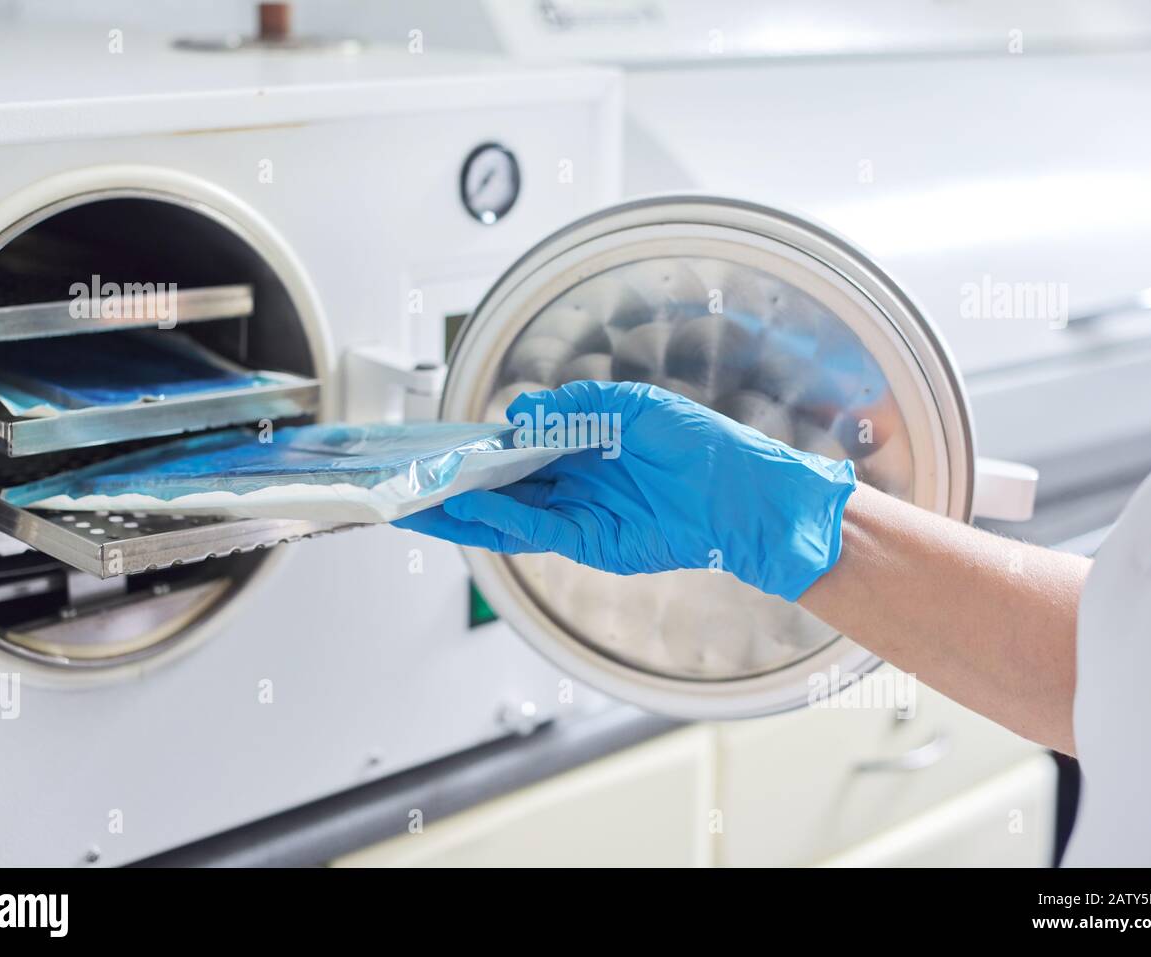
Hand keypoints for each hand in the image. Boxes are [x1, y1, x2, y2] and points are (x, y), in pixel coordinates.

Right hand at [393, 381, 855, 601]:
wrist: (747, 492)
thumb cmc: (702, 444)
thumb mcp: (634, 407)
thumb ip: (575, 408)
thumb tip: (520, 415)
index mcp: (581, 447)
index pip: (513, 448)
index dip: (472, 447)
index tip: (432, 445)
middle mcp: (573, 482)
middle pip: (499, 485)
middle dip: (452, 484)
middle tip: (403, 480)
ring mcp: (579, 515)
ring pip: (506, 514)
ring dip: (460, 511)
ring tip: (413, 503)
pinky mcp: (591, 542)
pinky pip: (536, 531)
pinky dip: (500, 521)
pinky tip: (467, 509)